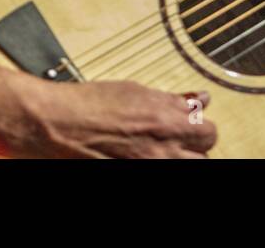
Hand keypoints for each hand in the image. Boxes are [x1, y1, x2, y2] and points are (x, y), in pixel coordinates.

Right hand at [16, 80, 216, 157]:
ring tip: (159, 150)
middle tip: (175, 140)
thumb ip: (171, 100)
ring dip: (179, 157)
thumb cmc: (88, 104)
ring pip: (189, 166)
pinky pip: (162, 173)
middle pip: (204, 154)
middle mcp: (163, 148)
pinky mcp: (133, 174)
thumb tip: (199, 99)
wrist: (56, 123)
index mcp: (167, 120)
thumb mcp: (135, 91)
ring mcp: (149, 165)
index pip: (208, 130)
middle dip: (194, 146)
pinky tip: (141, 155)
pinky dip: (156, 164)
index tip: (190, 125)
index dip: (199, 127)